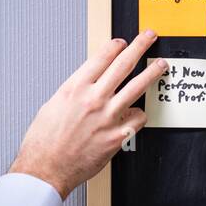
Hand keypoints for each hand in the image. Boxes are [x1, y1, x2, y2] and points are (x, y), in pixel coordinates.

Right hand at [9, 32, 166, 198]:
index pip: (101, 58)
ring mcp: (108, 117)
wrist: (45, 169)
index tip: (123, 41)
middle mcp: (93, 99)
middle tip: (149, 37)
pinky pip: (138, 118)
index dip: (115, 46)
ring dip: (152, 73)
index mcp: (74, 89)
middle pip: (123, 65)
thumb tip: (88, 83)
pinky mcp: (118, 136)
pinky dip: (138, 115)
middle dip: (139, 46)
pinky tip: (135, 115)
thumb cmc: (44, 141)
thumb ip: (75, 92)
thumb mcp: (53, 106)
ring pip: (138, 87)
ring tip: (161, 65)